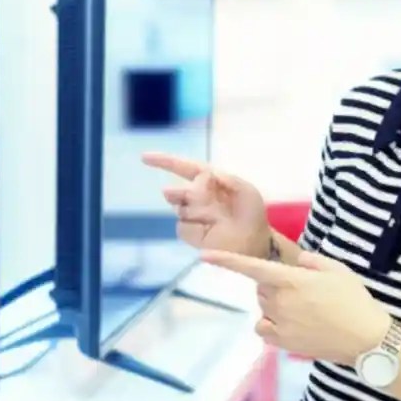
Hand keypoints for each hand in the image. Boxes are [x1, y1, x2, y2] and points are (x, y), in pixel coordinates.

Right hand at [142, 152, 270, 255]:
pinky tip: (211, 230)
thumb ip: (226, 179)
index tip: (144, 157)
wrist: (256, 243)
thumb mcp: (246, 191)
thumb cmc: (252, 214)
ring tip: (217, 220)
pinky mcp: (191, 234)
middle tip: (193, 197)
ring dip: (197, 212)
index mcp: (209, 182)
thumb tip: (202, 174)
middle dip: (180, 193)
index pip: (184, 168)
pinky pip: (183, 227)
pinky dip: (196, 227)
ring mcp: (193, 215)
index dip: (164, 161)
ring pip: (180, 209)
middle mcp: (197, 197)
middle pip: (177, 191)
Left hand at [202, 249, 389, 364]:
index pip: (251, 268)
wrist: (366, 338)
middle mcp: (280, 301)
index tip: (204, 257)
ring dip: (275, 305)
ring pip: (264, 307)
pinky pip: (263, 328)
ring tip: (304, 310)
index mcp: (291, 280)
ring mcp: (280, 323)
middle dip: (274, 285)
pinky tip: (291, 325)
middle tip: (302, 291)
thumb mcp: (337, 270)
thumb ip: (312, 262)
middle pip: (262, 288)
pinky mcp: (283, 342)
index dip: (226, 261)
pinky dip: (270, 324)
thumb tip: (299, 262)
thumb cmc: (355, 300)